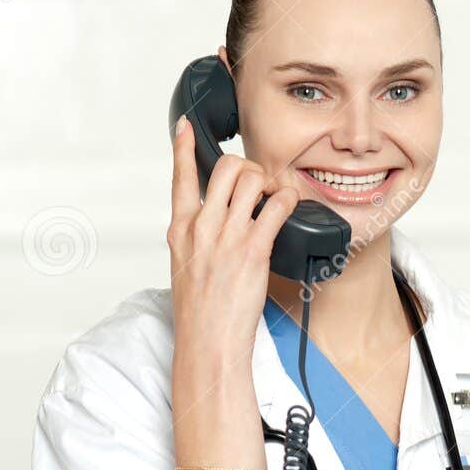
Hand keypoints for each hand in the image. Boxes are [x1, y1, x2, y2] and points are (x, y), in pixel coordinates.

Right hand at [167, 116, 299, 354]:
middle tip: (259, 184)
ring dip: (270, 182)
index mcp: (180, 229)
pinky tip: (289, 207)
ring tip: (275, 199)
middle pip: (226, 168)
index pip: (180, 176)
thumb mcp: (185, 267)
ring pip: (252, 180)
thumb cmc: (199, 313)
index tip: (187, 127)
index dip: (184, 147)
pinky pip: (277, 207)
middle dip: (248, 167)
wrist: (208, 342)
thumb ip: (196, 239)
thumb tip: (213, 222)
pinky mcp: (252, 249)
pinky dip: (288, 200)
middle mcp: (201, 226)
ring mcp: (226, 236)